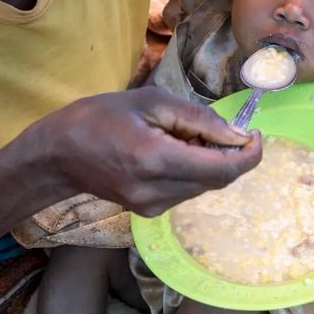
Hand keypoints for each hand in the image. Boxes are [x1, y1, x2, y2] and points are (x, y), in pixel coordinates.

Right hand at [28, 87, 262, 216]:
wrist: (57, 154)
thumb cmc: (99, 117)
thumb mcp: (150, 101)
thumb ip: (199, 119)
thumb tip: (238, 136)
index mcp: (156, 160)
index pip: (222, 169)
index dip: (248, 156)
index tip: (255, 136)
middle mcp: (157, 192)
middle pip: (217, 180)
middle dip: (226, 154)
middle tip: (209, 126)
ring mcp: (152, 207)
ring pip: (203, 186)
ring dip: (207, 161)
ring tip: (179, 136)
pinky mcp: (149, 212)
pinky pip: (187, 191)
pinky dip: (191, 170)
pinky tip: (169, 152)